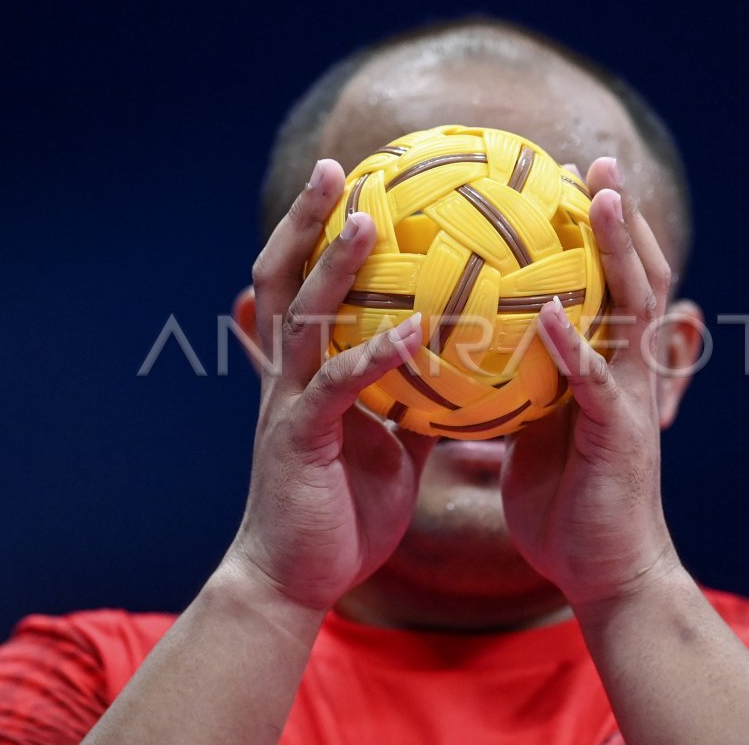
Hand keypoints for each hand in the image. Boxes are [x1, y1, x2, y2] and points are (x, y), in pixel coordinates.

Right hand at [223, 159, 435, 612]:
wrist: (297, 579)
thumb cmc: (344, 512)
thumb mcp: (391, 446)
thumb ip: (414, 402)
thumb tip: (464, 374)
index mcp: (306, 371)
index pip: (306, 284)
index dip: (319, 232)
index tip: (352, 182)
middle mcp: (287, 375)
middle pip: (284, 276)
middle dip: (305, 219)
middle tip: (337, 168)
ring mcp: (286, 403)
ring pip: (301, 316)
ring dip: (333, 266)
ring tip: (365, 219)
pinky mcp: (297, 440)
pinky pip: (335, 387)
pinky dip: (369, 355)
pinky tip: (410, 332)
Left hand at [501, 158, 682, 607]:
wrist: (603, 573)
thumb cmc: (564, 503)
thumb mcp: (531, 431)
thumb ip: (515, 387)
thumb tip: (463, 352)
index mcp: (607, 366)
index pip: (609, 282)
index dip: (597, 231)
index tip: (566, 179)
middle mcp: (628, 371)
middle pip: (635, 276)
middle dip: (620, 216)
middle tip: (595, 161)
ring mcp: (631, 401)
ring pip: (634, 311)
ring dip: (618, 252)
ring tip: (598, 199)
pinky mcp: (622, 439)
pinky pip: (597, 386)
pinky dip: (577, 348)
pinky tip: (551, 316)